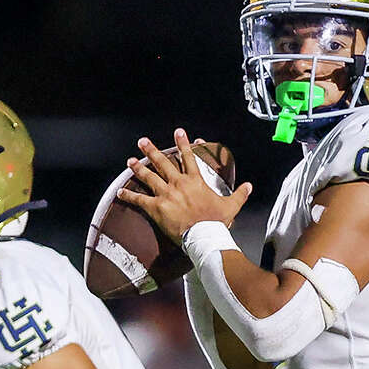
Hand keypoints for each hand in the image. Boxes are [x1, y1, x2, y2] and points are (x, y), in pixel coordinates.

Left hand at [116, 129, 254, 244]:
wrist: (205, 236)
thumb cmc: (217, 222)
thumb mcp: (231, 206)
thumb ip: (240, 194)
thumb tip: (249, 186)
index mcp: (195, 181)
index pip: (188, 157)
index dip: (183, 143)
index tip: (179, 132)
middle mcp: (179, 183)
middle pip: (163, 162)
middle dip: (152, 150)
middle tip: (143, 141)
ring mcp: (167, 194)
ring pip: (149, 177)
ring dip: (138, 168)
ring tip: (130, 160)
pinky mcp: (157, 208)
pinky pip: (140, 200)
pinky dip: (129, 196)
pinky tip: (119, 193)